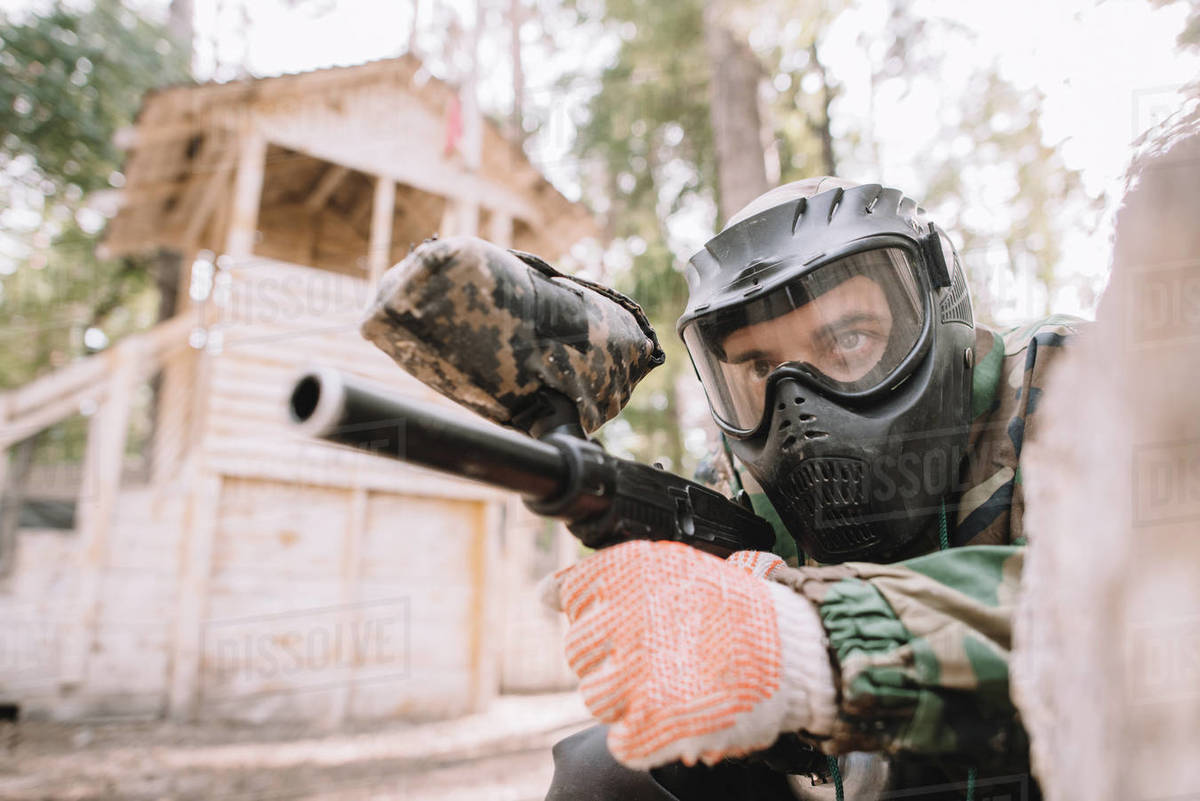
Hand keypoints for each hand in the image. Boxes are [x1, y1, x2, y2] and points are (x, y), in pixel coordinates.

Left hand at [544, 541, 835, 768]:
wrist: (800, 650)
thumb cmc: (740, 609)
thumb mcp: (675, 568)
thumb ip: (606, 580)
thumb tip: (544, 594)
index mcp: (629, 571)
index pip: (571, 595)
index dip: (601, 612)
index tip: (629, 621)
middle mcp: (624, 616)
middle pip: (579, 651)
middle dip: (614, 656)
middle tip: (663, 653)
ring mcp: (636, 671)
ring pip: (597, 696)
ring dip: (629, 696)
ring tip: (676, 680)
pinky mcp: (652, 720)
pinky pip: (621, 740)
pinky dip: (645, 736)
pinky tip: (676, 713)